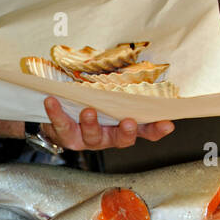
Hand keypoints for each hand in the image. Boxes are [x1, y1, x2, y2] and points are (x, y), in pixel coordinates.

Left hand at [42, 98, 173, 151]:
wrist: (57, 120)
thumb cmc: (89, 108)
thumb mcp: (110, 104)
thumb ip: (124, 97)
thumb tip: (144, 78)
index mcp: (121, 129)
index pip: (144, 132)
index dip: (156, 130)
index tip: (167, 124)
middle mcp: (106, 138)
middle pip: (120, 140)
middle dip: (125, 132)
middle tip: (129, 122)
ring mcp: (86, 140)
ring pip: (92, 136)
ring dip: (91, 123)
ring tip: (88, 111)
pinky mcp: (66, 137)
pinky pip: (62, 125)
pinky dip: (57, 112)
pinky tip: (52, 101)